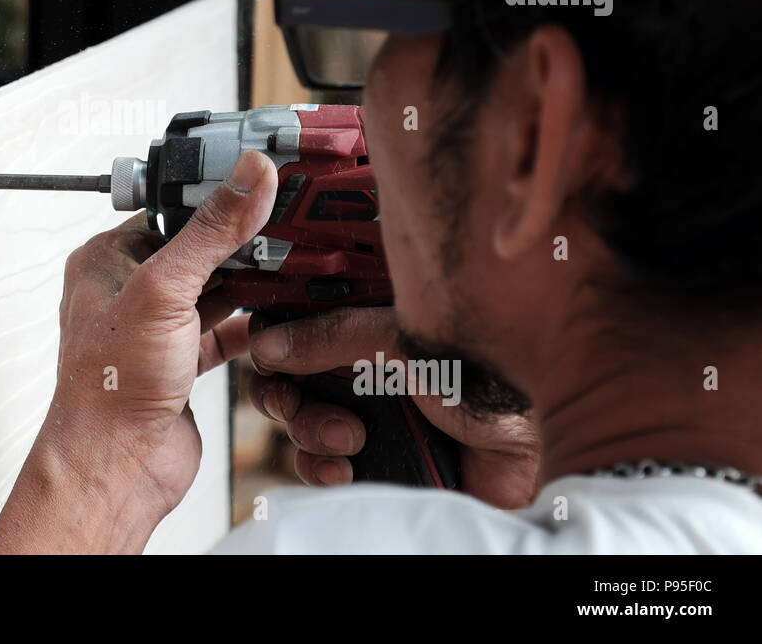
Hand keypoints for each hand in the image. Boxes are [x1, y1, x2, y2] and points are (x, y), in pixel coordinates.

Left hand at [0, 149, 277, 552]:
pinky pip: (223, 330)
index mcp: (107, 261)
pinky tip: (275, 317)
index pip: (169, 212)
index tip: (259, 186)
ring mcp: (155, 329)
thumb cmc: (109, 388)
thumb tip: (249, 176)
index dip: (214, 200)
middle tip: (282, 230)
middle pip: (197, 250)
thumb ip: (211, 231)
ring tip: (285, 267)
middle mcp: (128, 292)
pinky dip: (250, 324)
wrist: (117, 467)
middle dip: (238, 244)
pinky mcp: (180, 363)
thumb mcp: (164, 291)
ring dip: (248, 283)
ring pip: (213, 289)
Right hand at [247, 306, 540, 508]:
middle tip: (297, 403)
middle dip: (287, 395)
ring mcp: (369, 414)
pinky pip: (323, 465)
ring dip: (310, 434)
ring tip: (350, 439)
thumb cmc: (486, 373)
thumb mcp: (401, 339)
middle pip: (290, 378)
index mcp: (368, 326)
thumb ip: (333, 335)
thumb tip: (270, 342)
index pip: (300, 325)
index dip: (275, 338)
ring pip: (302, 424)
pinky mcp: (377, 458)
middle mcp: (363, 367)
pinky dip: (323, 468)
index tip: (263, 349)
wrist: (531, 446)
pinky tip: (346, 469)